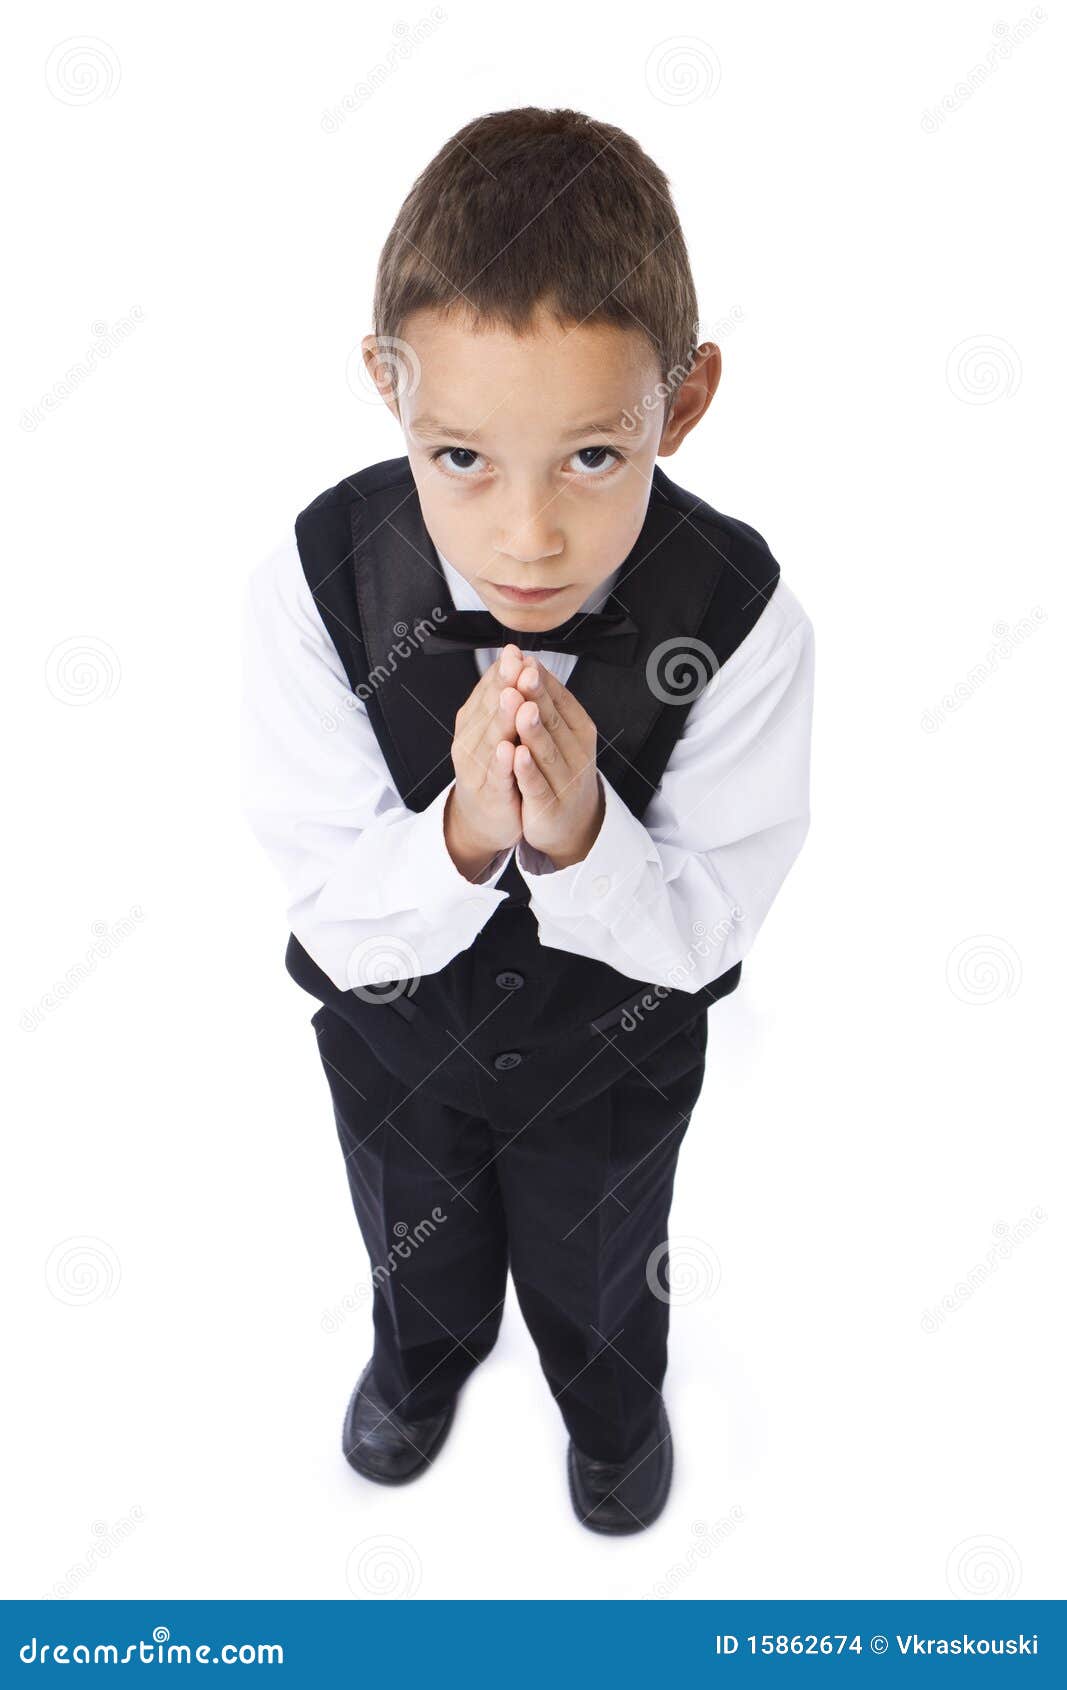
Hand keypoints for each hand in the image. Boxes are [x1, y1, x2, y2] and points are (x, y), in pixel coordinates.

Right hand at [445, 643, 540, 877]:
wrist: (484, 817)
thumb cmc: (494, 766)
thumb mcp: (496, 728)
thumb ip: (502, 697)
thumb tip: (514, 655)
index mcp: (473, 721)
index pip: (487, 691)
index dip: (502, 672)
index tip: (516, 652)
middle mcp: (470, 741)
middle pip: (488, 710)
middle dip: (503, 687)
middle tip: (517, 665)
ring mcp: (477, 769)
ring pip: (490, 740)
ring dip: (502, 719)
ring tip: (514, 698)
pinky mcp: (489, 795)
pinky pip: (496, 776)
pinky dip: (501, 763)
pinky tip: (509, 749)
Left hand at [510, 659, 603, 867]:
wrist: (571, 824)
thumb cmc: (560, 771)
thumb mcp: (558, 734)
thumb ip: (545, 702)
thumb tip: (526, 660)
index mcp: (578, 729)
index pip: (559, 699)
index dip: (541, 680)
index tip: (523, 658)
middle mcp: (576, 752)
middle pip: (553, 720)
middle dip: (536, 696)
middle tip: (523, 672)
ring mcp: (564, 780)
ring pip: (546, 751)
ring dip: (532, 728)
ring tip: (520, 706)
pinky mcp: (548, 806)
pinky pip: (537, 785)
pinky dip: (527, 769)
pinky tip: (517, 753)